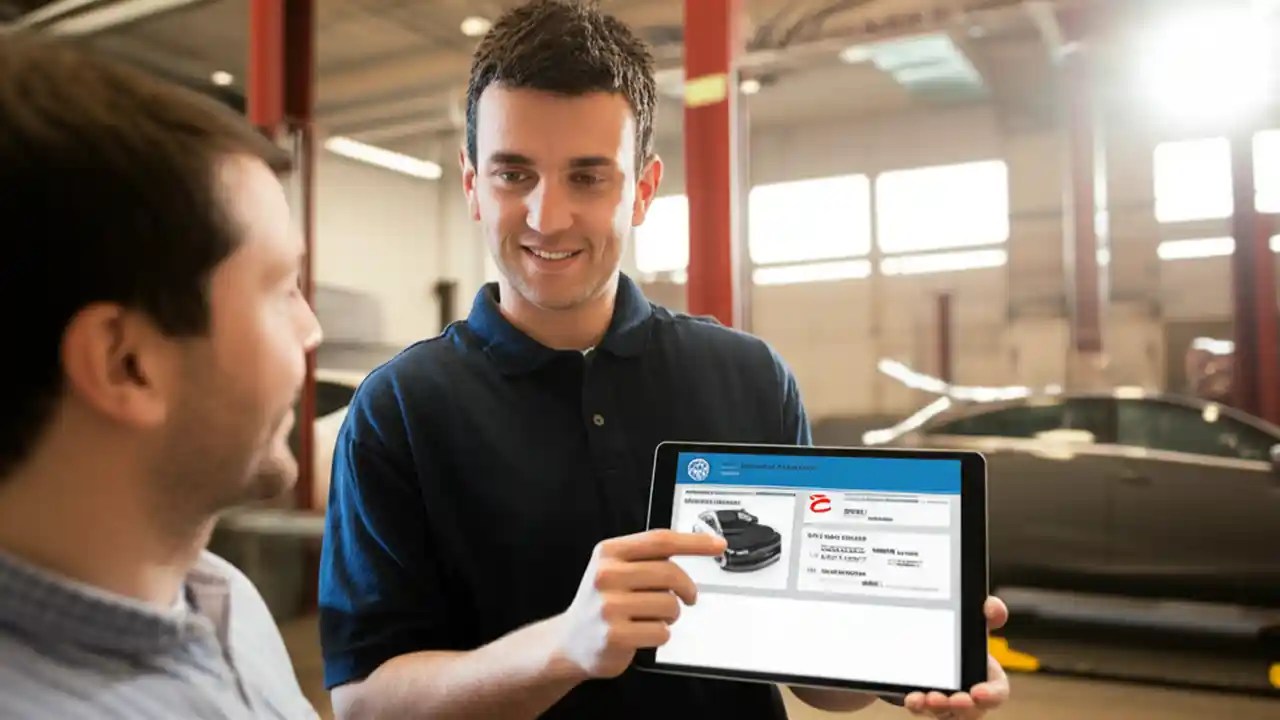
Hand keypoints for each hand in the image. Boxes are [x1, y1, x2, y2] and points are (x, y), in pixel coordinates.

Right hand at [551, 529, 726, 678]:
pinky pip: (661, 632)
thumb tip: (694, 546)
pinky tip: (642, 634)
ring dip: (671, 615)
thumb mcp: (613, 569)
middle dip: (687, 588)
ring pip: (669, 605)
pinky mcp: (615, 635)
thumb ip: (646, 557)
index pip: (660, 541)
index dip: (694, 542)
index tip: (717, 545)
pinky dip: (660, 635)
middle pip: (669, 573)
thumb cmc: (601, 604)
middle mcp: (606, 575)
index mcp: (608, 553)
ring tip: (652, 618)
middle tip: (688, 597)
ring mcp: (608, 606)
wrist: (568, 642)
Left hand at [905, 597, 1010, 718]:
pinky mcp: (925, 701)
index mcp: (987, 676)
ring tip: (927, 698)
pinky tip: (911, 698)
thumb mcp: (975, 620)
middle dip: (963, 707)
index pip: (997, 692)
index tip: (978, 693)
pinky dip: (917, 705)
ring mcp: (947, 701)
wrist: (929, 639)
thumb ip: (989, 612)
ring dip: (938, 707)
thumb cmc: (962, 635)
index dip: (991, 695)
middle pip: (971, 710)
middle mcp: (969, 694)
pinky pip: (923, 709)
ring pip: (945, 713)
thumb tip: (992, 607)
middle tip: (953, 699)